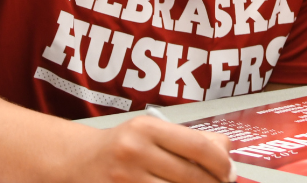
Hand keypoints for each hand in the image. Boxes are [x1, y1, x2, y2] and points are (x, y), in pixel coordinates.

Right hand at [69, 115, 234, 182]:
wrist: (78, 161)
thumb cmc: (120, 147)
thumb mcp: (150, 132)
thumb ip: (187, 139)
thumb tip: (225, 151)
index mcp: (146, 128)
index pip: (198, 146)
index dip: (221, 163)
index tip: (229, 172)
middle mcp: (134, 151)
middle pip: (191, 176)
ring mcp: (125, 179)